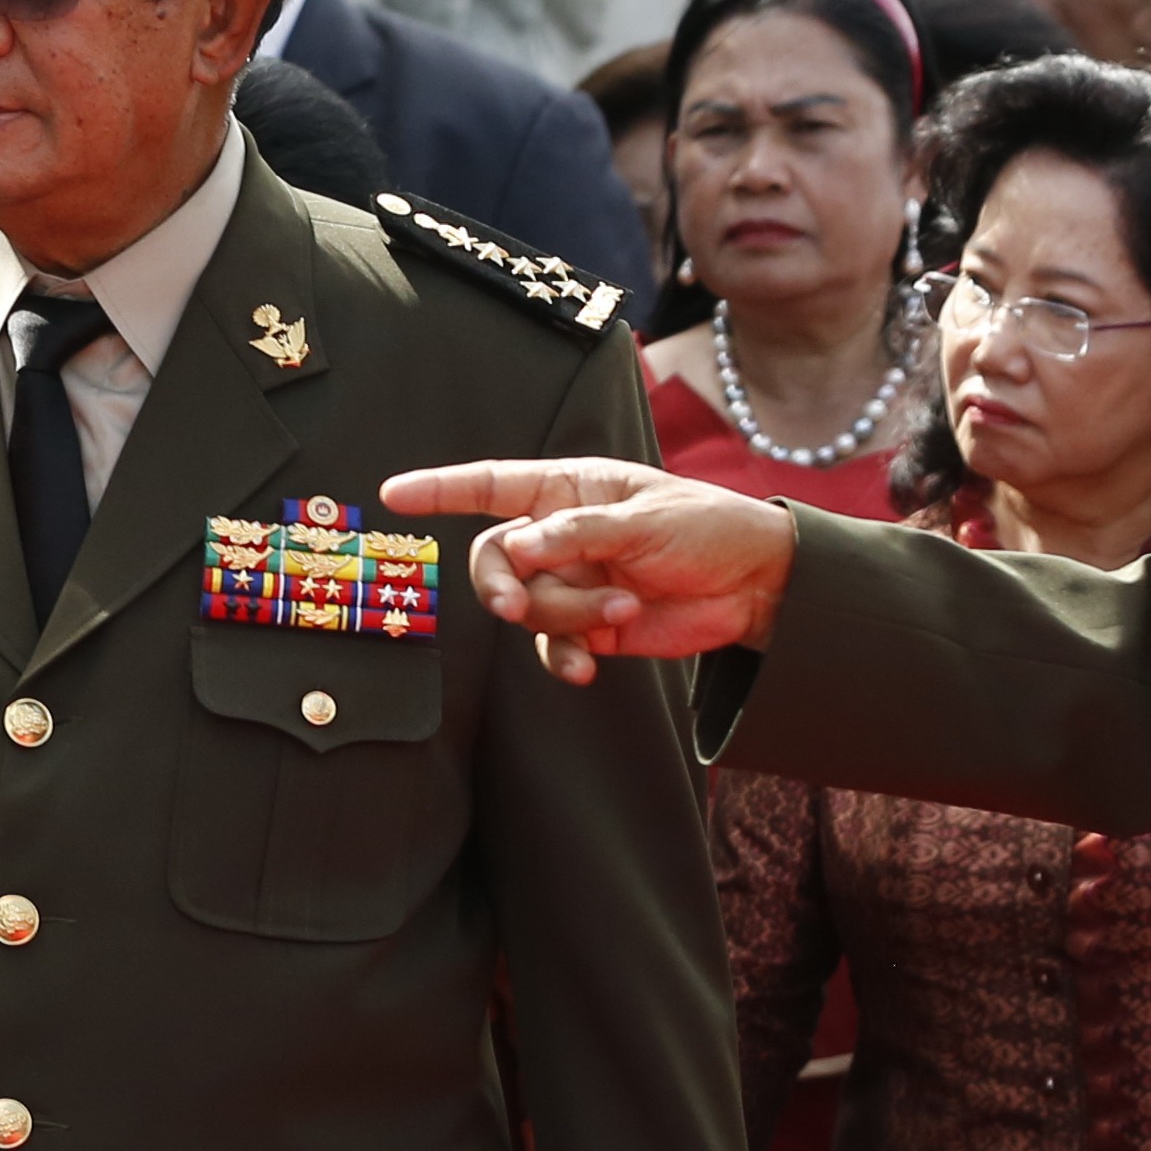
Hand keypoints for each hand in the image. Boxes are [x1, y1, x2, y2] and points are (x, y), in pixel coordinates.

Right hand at [379, 461, 801, 684]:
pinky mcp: (588, 627)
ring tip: (622, 607)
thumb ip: (580, 534)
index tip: (396, 494)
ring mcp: (571, 582)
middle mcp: (560, 535)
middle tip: (515, 604)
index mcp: (569, 489)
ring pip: (528, 608)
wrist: (754, 584)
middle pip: (494, 559)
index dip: (442, 489)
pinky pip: (551, 647)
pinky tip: (590, 665)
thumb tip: (523, 549)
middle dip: (501, 584)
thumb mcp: (646, 520)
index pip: (492, 485)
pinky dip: (565, 657)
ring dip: (569, 615)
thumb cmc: (707, 527)